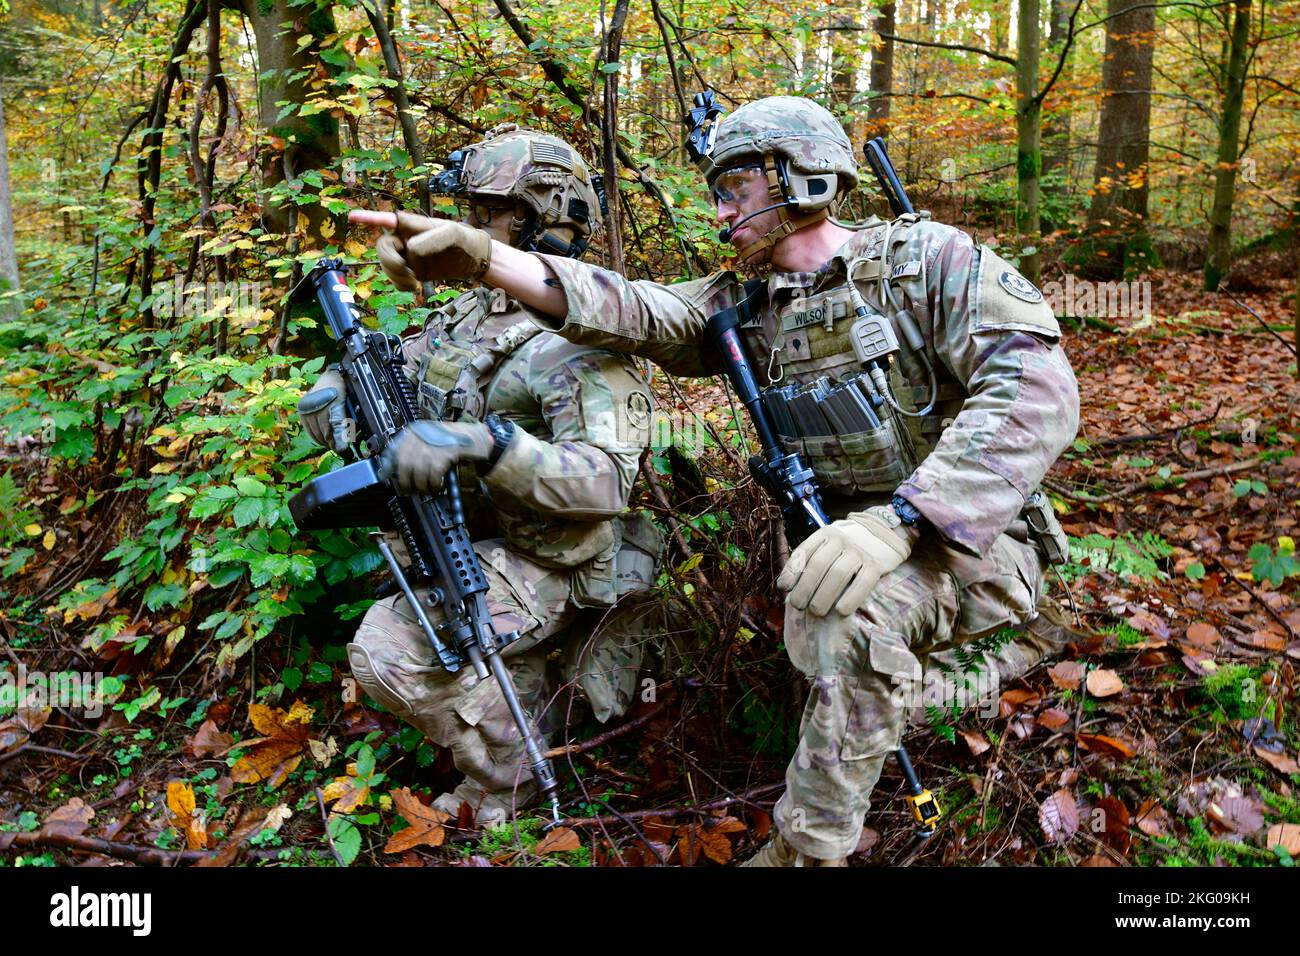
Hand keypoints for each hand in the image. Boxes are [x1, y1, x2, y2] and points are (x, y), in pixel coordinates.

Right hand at [297, 368, 352, 452]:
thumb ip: (345, 423)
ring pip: (315, 433)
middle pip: (323, 434)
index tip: (346, 453)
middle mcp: (316, 407)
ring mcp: (308, 408)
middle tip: (341, 451)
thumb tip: (345, 442)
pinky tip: (321, 439)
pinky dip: (315, 436)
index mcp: (330, 406)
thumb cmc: (343, 392)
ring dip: (324, 442)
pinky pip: (308, 428)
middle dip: (332, 445)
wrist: (331, 377)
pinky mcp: (302, 409)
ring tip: (332, 446)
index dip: (338, 445)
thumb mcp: (348, 407)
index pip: (331, 432)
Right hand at [366, 211, 491, 289]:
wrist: (473, 260)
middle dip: (390, 262)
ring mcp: (407, 257)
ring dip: (396, 276)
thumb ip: (431, 239)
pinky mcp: (412, 272)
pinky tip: (414, 287)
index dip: (368, 218)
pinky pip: (395, 280)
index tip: (352, 216)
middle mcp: (405, 239)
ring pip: (386, 266)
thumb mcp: (451, 234)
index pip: (387, 220)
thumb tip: (410, 250)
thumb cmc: (464, 239)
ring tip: (414, 282)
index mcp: (411, 226)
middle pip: (382, 248)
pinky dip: (400, 286)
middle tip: (407, 271)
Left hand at [377, 420, 493, 493]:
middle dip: (406, 482)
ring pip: (418, 473)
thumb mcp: (431, 438)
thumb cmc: (453, 439)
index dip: (391, 468)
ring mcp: (430, 446)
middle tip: (409, 490)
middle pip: (404, 465)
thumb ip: (416, 449)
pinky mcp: (442, 456)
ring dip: (423, 486)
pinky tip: (438, 486)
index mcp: (414, 432)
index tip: (391, 478)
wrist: (473, 436)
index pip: (395, 451)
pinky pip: (433, 476)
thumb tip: (402, 469)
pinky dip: (435, 484)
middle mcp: (419, 437)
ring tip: (428, 489)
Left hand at [776, 507, 917, 616]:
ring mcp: (859, 551)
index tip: (783, 588)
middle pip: (818, 566)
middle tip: (798, 606)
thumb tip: (788, 585)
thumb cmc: (849, 542)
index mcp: (825, 533)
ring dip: (824, 596)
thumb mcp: (829, 540)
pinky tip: (841, 611)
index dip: (792, 571)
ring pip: (838, 574)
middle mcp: (841, 539)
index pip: (804, 552)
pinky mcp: (876, 564)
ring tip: (815, 612)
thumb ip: (812, 556)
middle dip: (805, 588)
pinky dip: (851, 598)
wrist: (885, 529)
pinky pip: (863, 582)